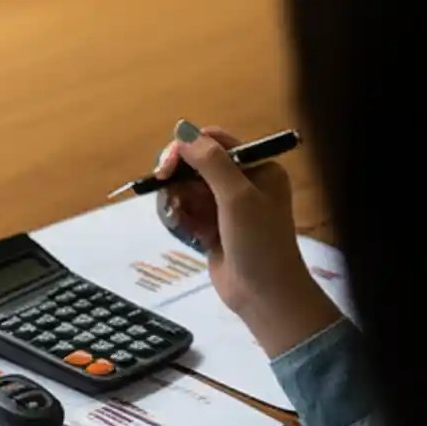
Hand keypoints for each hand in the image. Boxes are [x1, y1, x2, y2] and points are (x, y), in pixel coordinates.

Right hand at [155, 120, 340, 355]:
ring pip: (187, 189)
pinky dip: (180, 218)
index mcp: (259, 168)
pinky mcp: (212, 228)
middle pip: (196, 165)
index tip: (167, 164)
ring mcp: (226, 207)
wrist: (264, 294)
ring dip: (177, 200)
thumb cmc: (259, 242)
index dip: (188, 148)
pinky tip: (184, 229)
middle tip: (163, 187)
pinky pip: (187, 212)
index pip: (216, 143)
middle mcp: (243, 183)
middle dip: (179, 177)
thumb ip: (211, 162)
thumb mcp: (237, 197)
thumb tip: (182, 131)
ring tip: (179, 217)